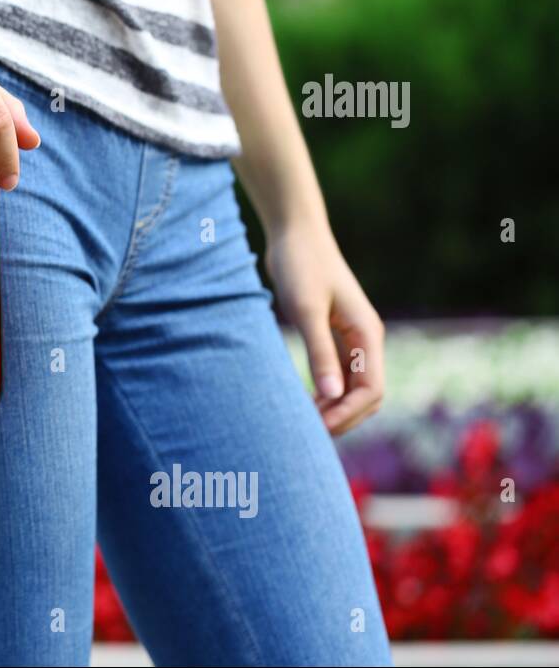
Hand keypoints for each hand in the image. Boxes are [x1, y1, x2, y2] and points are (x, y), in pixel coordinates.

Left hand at [264, 223, 385, 435]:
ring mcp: (352, 338)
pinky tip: (303, 399)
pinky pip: (338, 373)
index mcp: (367, 334)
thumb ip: (319, 351)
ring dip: (334, 406)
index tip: (317, 427)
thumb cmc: (300, 266)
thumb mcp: (306, 310)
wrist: (295, 235)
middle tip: (307, 432)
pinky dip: (325, 391)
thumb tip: (330, 394)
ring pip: (352, 386)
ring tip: (302, 419)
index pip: (371, 390)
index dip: (348, 413)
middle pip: (367, 395)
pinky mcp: (334, 334)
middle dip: (343, 416)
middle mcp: (366, 339)